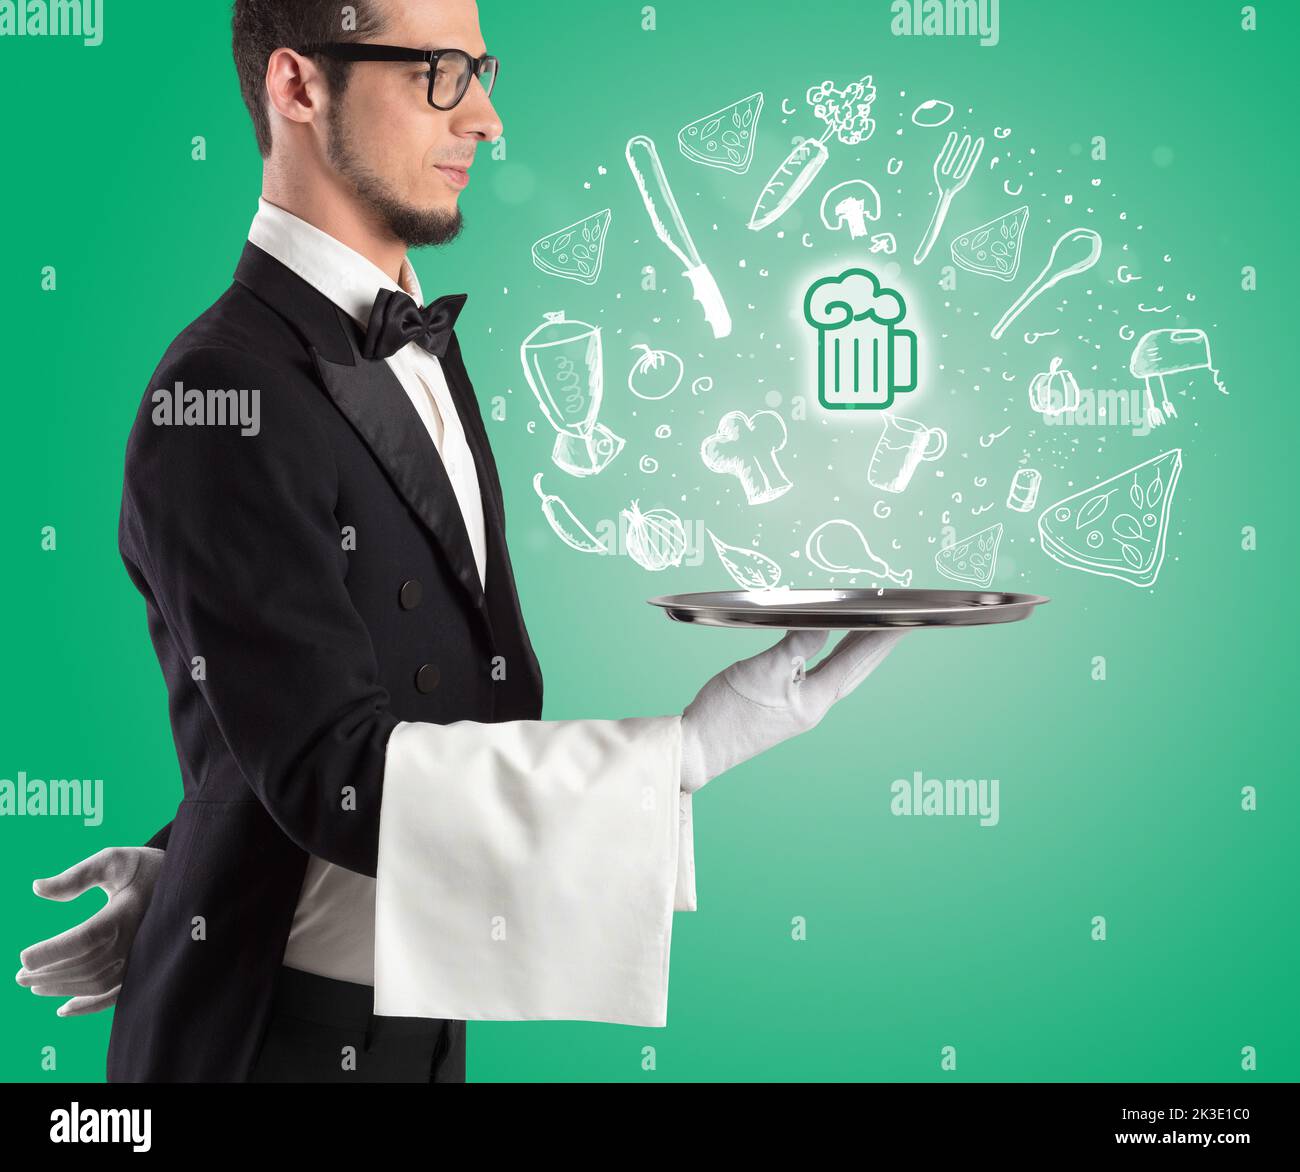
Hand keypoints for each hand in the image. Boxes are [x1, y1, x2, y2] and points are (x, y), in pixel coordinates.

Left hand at [15, 846, 164, 1015]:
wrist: (185, 882)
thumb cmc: (143, 868)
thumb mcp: (113, 860)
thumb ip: (76, 875)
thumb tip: (36, 888)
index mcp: (127, 912)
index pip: (85, 938)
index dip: (52, 951)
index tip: (22, 957)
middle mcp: (136, 941)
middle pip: (86, 966)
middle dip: (49, 973)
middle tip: (19, 976)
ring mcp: (141, 959)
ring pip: (96, 983)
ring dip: (62, 988)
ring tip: (35, 985)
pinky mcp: (144, 968)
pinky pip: (115, 995)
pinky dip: (89, 1006)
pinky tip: (63, 1010)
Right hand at [679, 628, 906, 792]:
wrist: (697, 749)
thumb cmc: (727, 713)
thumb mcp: (763, 671)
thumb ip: (796, 645)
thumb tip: (824, 625)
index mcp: (816, 699)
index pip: (857, 660)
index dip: (883, 636)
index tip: (905, 620)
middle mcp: (813, 706)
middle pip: (854, 669)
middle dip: (876, 643)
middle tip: (896, 620)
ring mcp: (799, 710)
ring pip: (837, 674)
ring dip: (854, 650)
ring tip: (867, 630)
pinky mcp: (782, 708)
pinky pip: (817, 676)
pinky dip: (828, 658)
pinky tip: (821, 652)